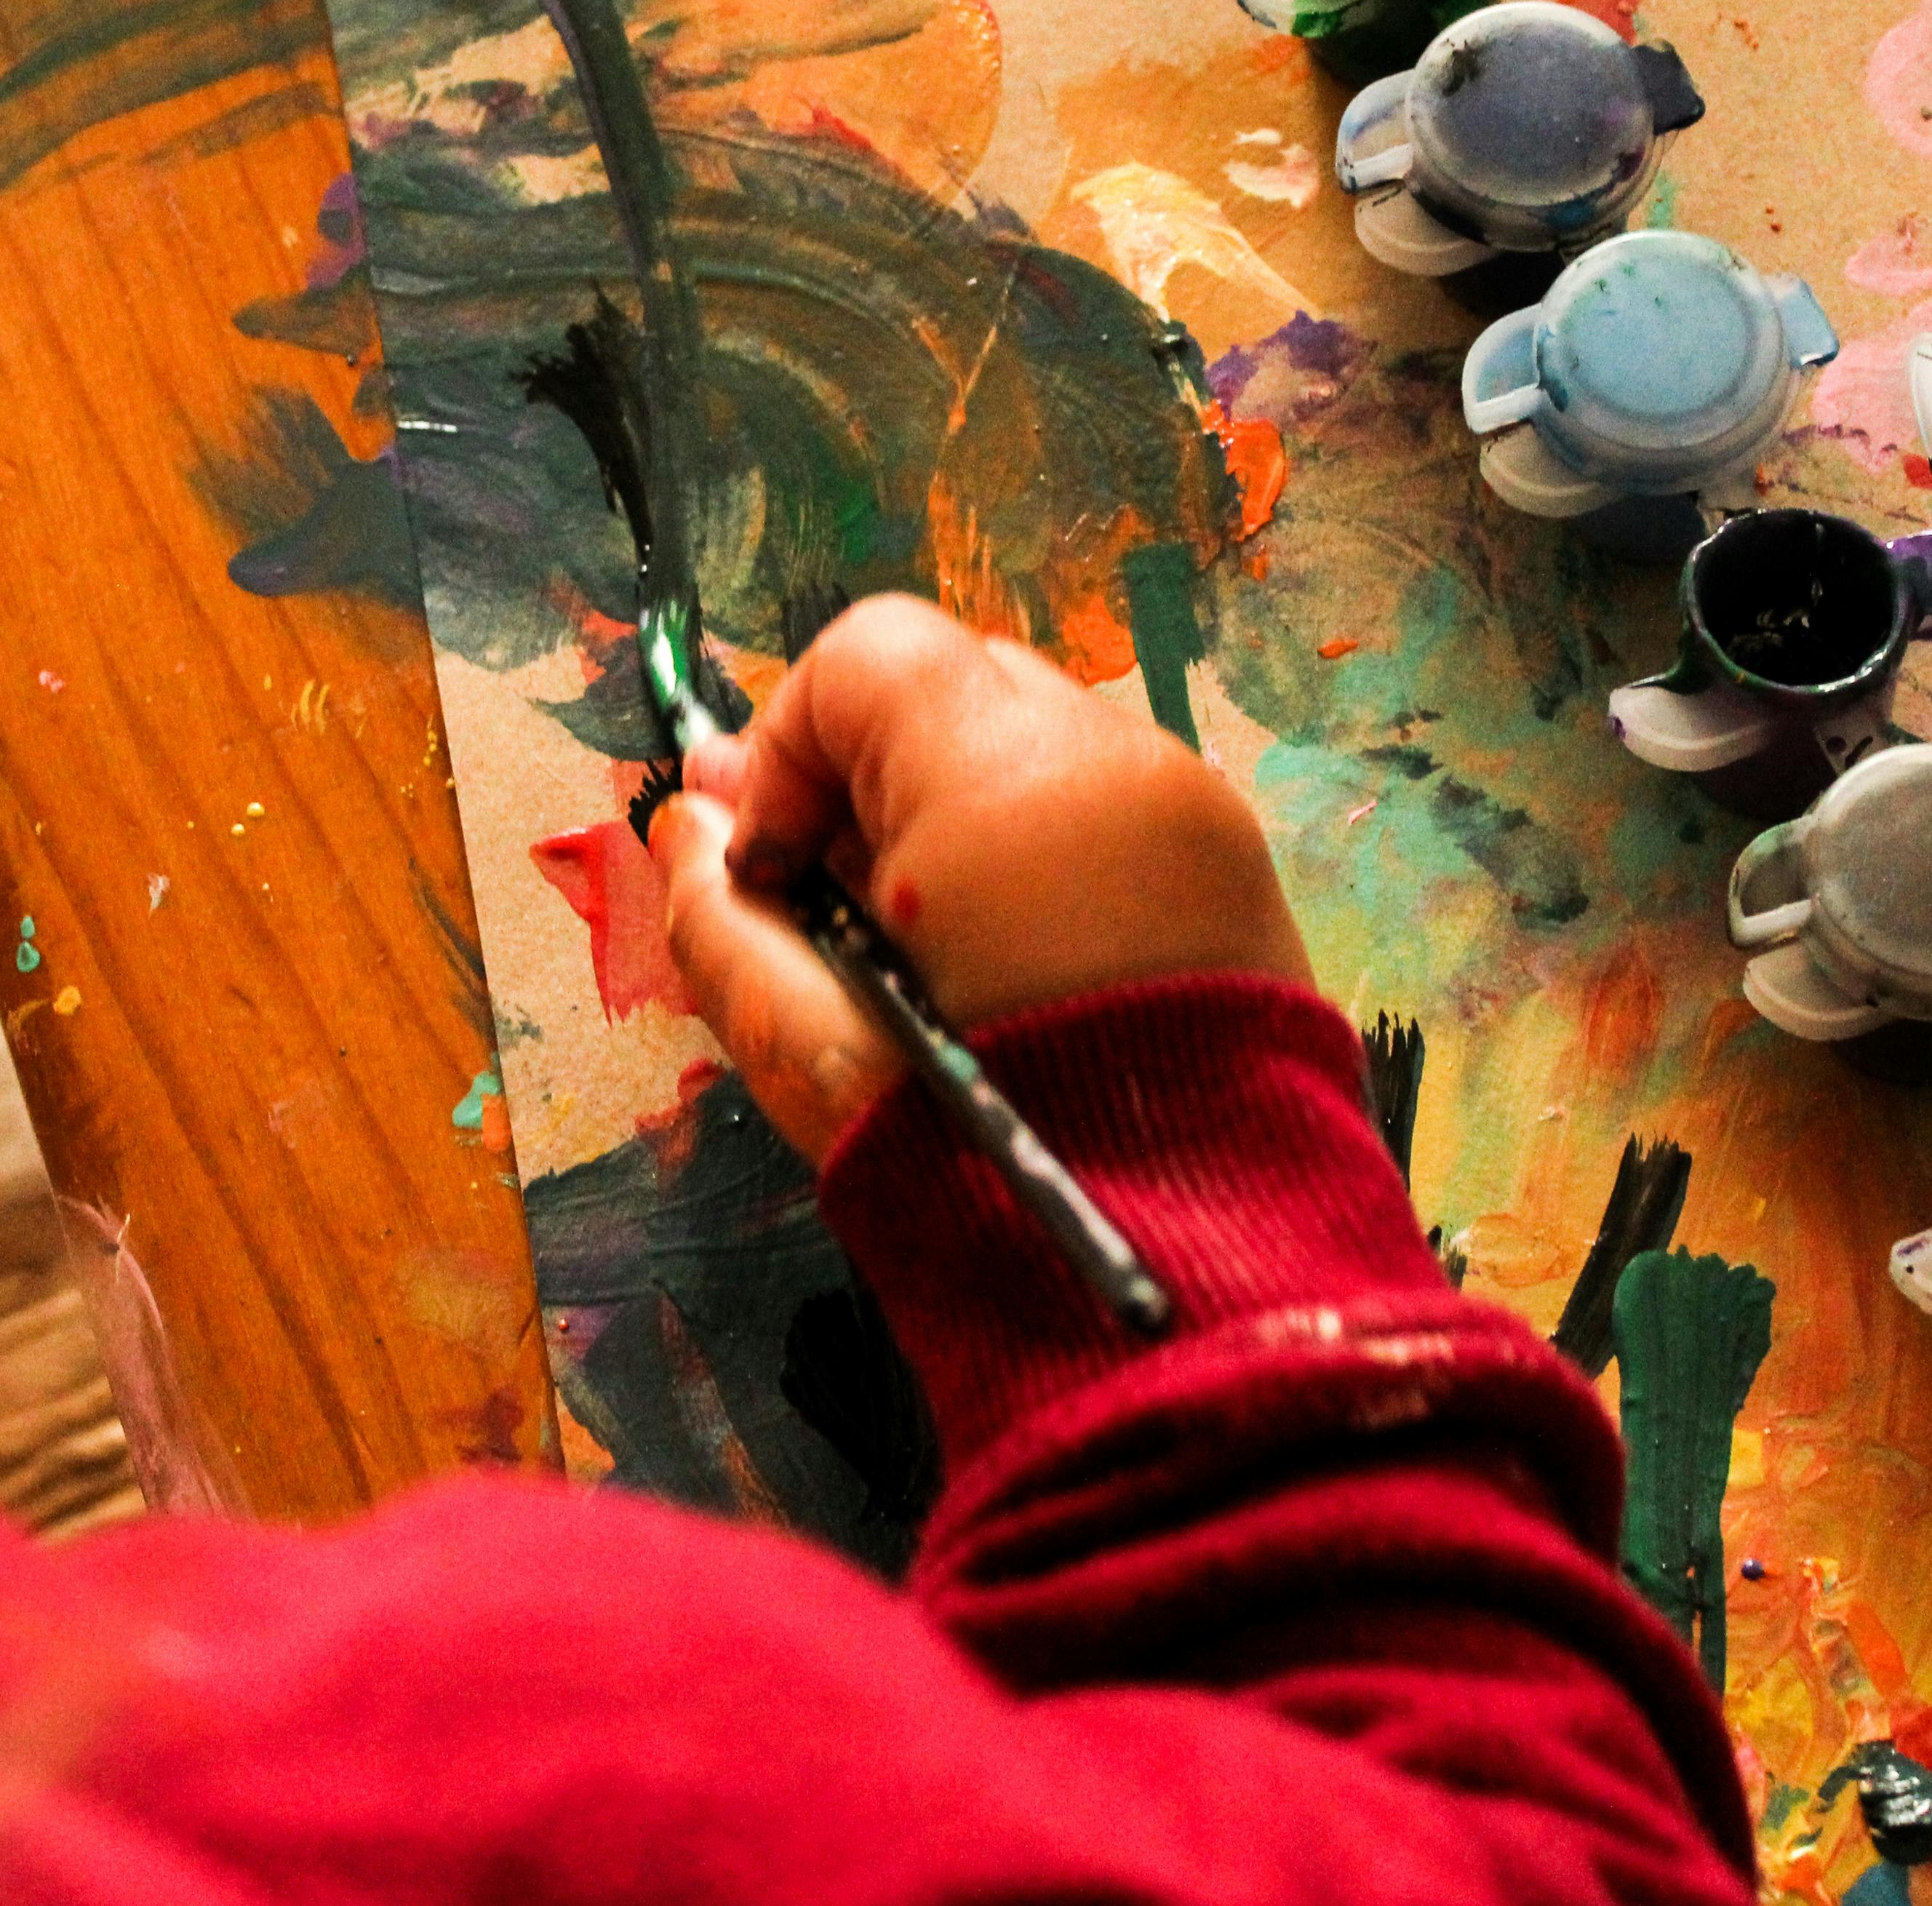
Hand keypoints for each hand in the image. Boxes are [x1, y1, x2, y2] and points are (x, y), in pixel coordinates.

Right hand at [644, 595, 1315, 1159]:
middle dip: (871, 774)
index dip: (787, 746)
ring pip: (1036, 749)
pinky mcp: (1238, 878)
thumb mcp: (798, 1035)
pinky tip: (1012, 968)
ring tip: (924, 949)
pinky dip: (1042, 856)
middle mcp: (1115, 760)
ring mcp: (1193, 815)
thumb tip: (692, 820)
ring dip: (957, 816)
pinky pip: (1109, 813)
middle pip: (955, 687)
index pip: (866, 658)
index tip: (772, 869)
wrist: (1170, 1274)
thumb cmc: (963, 1145)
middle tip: (829, 900)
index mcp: (1005, 776)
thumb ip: (718, 908)